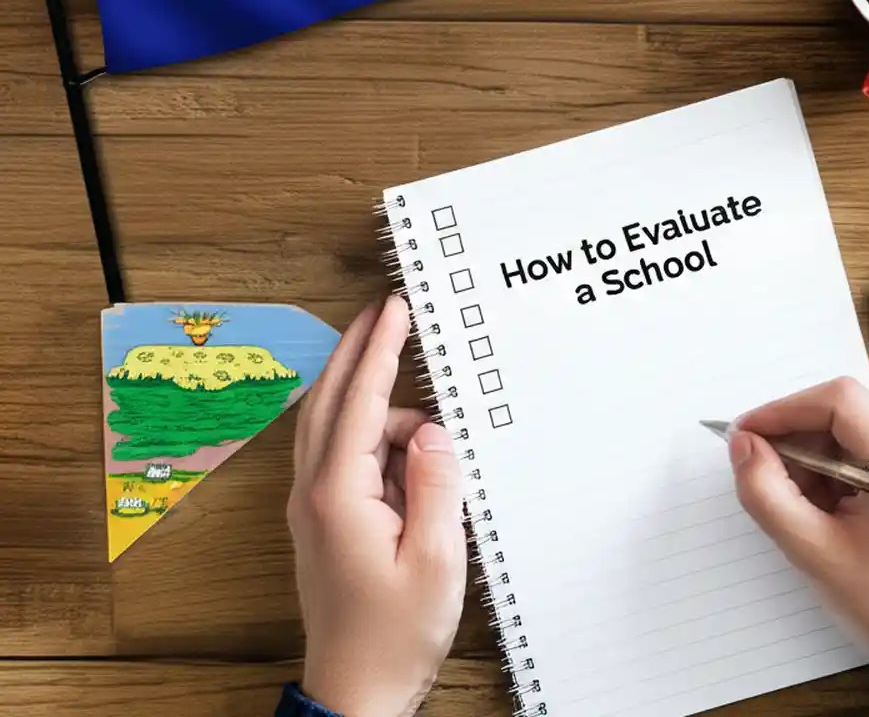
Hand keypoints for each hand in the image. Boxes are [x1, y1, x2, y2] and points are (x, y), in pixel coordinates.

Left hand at [289, 296, 465, 715]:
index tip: (392, 309)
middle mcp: (314, 493)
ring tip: (431, 434)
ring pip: (337, 428)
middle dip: (357, 351)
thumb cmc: (394, 636)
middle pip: (329, 400)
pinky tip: (415, 463)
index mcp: (338, 496)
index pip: (358, 401)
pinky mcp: (325, 522)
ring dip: (375, 407)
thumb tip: (433, 430)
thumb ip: (436, 485)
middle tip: (385, 312)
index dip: (378, 349)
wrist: (356, 691)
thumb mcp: (436, 559)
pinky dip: (377, 444)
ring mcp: (314, 507)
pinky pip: (347, 459)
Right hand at [729, 377, 868, 686]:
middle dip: (797, 432)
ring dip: (814, 450)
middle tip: (762, 469)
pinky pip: (868, 442)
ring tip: (797, 498)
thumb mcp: (811, 550)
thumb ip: (766, 491)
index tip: (746, 435)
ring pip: (854, 422)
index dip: (785, 409)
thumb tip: (742, 442)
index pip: (841, 402)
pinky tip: (823, 501)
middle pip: (848, 407)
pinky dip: (834, 462)